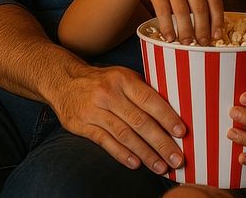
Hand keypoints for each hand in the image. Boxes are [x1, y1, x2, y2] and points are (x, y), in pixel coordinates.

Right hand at [53, 63, 185, 174]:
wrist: (64, 81)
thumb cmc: (104, 81)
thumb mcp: (124, 77)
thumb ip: (143, 92)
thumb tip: (171, 112)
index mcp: (124, 80)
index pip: (150, 100)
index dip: (166, 117)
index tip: (181, 133)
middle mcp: (109, 95)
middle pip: (139, 122)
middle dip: (161, 142)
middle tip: (176, 159)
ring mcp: (94, 111)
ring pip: (124, 135)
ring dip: (145, 153)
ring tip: (161, 167)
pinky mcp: (82, 125)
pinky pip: (105, 142)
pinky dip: (122, 154)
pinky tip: (136, 164)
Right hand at [131, 0, 223, 45]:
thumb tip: (214, 25)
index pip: (215, 0)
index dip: (217, 21)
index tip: (217, 36)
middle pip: (199, 8)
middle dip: (202, 29)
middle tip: (203, 43)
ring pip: (181, 12)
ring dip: (185, 31)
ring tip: (187, 44)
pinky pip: (163, 11)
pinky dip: (168, 27)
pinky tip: (170, 37)